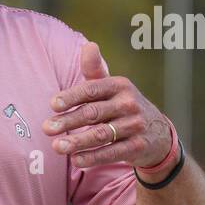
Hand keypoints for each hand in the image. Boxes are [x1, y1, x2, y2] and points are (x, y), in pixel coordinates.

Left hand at [40, 41, 172, 170]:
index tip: (52, 104)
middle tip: (46, 128)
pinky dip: (93, 157)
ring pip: (101, 134)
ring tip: (56, 147)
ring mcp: (135, 126)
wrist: (158, 134)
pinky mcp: (138, 147)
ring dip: (77, 141)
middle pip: (93, 113)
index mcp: (120, 86)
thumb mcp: (112, 87)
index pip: (92, 89)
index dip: (72, 96)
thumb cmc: (123, 106)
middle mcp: (129, 104)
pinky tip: (76, 160)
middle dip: (68, 121)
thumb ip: (95, 70)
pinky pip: (112, 153)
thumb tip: (88, 45)